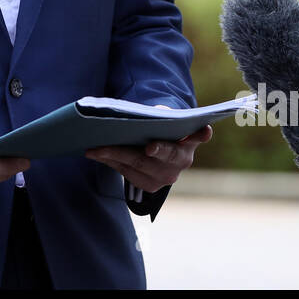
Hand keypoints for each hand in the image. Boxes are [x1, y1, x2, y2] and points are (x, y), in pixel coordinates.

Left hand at [84, 106, 211, 193]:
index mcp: (191, 141)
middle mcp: (182, 162)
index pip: (197, 137)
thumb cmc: (161, 127)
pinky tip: (96, 154)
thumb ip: (163, 114)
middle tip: (131, 146)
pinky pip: (128, 173)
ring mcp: (166, 177)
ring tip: (95, 148)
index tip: (203, 130)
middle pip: (162, 155)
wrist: (159, 148)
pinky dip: (111, 162)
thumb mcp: (165, 118)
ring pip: (138, 166)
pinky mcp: (150, 186)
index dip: (200, 134)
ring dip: (115, 155)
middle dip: (144, 150)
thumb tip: (158, 112)